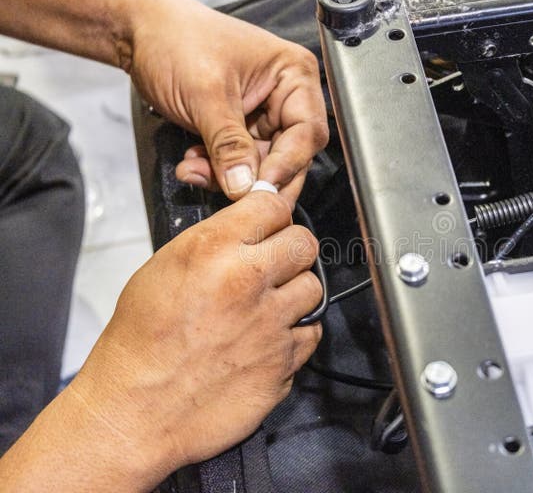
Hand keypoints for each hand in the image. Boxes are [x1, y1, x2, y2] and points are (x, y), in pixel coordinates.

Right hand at [68, 192, 320, 486]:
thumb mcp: (162, 270)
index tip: (267, 227)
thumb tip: (247, 230)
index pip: (272, 206)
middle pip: (304, 243)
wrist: (136, 411)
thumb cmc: (138, 342)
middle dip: (291, 251)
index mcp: (213, 249)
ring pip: (313, 289)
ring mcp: (271, 323)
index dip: (271, 216)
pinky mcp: (283, 361)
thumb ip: (213, 243)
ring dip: (295, 294)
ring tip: (268, 307)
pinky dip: (295, 335)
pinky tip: (269, 340)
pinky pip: (310, 334)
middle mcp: (248, 280)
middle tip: (274, 266)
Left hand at [129, 0, 328, 202]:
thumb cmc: (178, 41)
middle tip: (232, 195)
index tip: (261, 187)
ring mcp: (263, 115)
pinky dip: (215, 170)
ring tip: (194, 170)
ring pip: (260, 165)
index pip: (306, 132)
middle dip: (254, 175)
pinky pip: (238, 163)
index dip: (287, 163)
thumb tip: (244, 187)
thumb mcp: (206, 95)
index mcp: (293, 75)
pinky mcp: (241, 130)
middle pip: (289, 154)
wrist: (141, 32)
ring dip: (228, 176)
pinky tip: (192, 164)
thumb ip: (229, 144)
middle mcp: (286, 97)